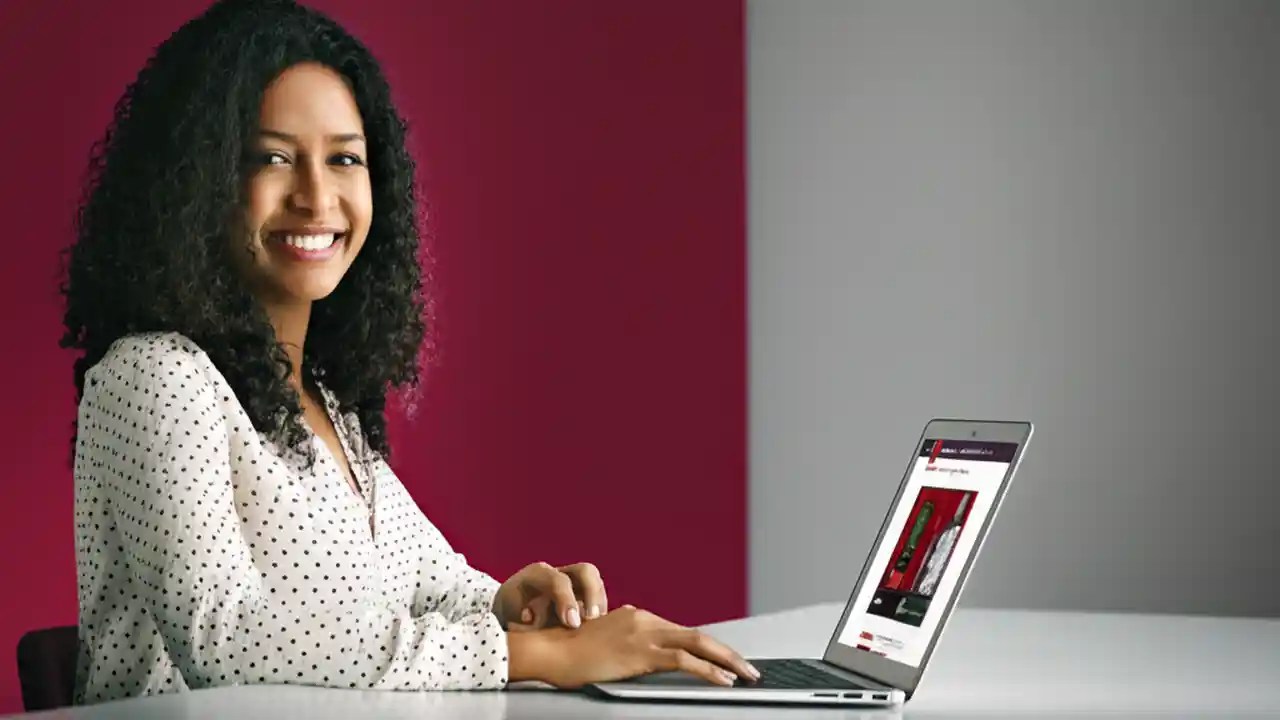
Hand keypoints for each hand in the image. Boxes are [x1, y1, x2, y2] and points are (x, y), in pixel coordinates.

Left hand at [494, 561, 606, 629]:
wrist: (510, 609)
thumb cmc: (510, 614)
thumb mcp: (509, 615)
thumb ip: (522, 620)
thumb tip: (533, 620)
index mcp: (536, 575)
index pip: (557, 580)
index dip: (566, 600)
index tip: (572, 623)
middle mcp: (558, 572)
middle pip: (585, 571)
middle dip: (592, 595)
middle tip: (593, 620)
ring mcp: (572, 580)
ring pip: (596, 582)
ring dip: (600, 605)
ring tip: (600, 628)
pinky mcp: (582, 592)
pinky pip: (598, 596)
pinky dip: (599, 611)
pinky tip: (597, 630)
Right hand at [508, 604, 761, 687]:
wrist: (549, 650)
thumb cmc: (569, 652)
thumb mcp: (605, 644)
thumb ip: (629, 647)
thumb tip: (646, 660)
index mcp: (638, 617)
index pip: (683, 633)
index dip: (709, 648)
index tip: (727, 661)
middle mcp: (645, 620)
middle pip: (698, 635)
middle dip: (729, 653)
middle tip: (750, 669)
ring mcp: (644, 634)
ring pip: (698, 644)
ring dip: (727, 661)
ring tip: (746, 675)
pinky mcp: (640, 653)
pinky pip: (684, 661)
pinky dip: (708, 670)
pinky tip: (722, 681)